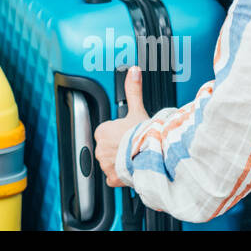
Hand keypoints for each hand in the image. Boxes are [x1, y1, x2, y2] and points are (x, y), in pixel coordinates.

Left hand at [94, 65, 149, 187]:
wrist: (151, 157)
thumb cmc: (143, 134)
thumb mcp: (137, 109)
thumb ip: (133, 90)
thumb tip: (134, 71)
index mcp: (102, 131)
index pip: (106, 132)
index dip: (118, 133)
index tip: (128, 134)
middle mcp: (100, 149)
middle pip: (108, 147)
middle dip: (118, 147)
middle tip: (132, 145)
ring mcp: (105, 165)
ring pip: (110, 162)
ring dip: (120, 161)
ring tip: (133, 156)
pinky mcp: (112, 178)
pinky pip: (114, 177)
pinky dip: (121, 175)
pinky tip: (130, 168)